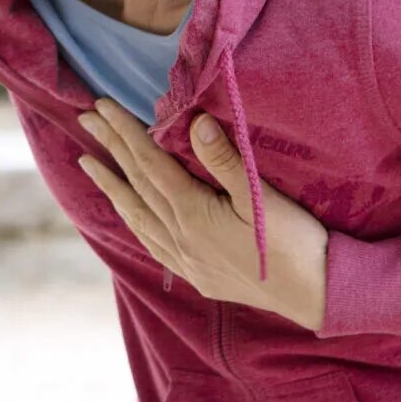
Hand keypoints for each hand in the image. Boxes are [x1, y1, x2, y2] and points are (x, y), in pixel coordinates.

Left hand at [77, 98, 328, 332]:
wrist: (315, 295)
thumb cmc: (294, 242)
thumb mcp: (262, 196)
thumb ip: (226, 160)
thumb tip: (195, 123)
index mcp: (193, 214)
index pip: (149, 163)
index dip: (125, 132)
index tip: (101, 106)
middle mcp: (180, 238)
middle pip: (136, 185)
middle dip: (110, 149)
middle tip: (85, 120)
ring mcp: (186, 260)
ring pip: (137, 216)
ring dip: (112, 186)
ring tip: (89, 164)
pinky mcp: (197, 275)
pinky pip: (151, 243)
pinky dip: (134, 221)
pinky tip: (129, 214)